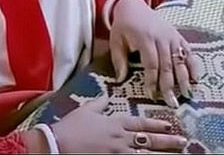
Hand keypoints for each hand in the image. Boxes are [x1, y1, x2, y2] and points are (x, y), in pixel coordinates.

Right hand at [50, 95, 186, 152]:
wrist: (59, 145)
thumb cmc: (71, 127)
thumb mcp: (85, 110)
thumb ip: (98, 103)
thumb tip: (106, 95)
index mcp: (114, 122)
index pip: (140, 123)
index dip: (155, 124)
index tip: (168, 124)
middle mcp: (120, 138)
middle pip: (148, 140)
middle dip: (167, 141)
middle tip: (182, 141)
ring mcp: (118, 153)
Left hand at [109, 0, 198, 107]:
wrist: (133, 6)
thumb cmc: (123, 26)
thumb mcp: (116, 41)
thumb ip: (119, 60)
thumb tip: (120, 80)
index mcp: (144, 38)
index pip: (151, 63)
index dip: (152, 81)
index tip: (152, 95)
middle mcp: (160, 37)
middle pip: (167, 65)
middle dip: (169, 85)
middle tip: (171, 102)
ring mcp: (171, 36)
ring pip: (179, 60)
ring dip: (183, 78)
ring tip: (185, 95)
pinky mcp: (177, 36)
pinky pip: (188, 51)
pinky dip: (192, 65)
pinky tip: (194, 79)